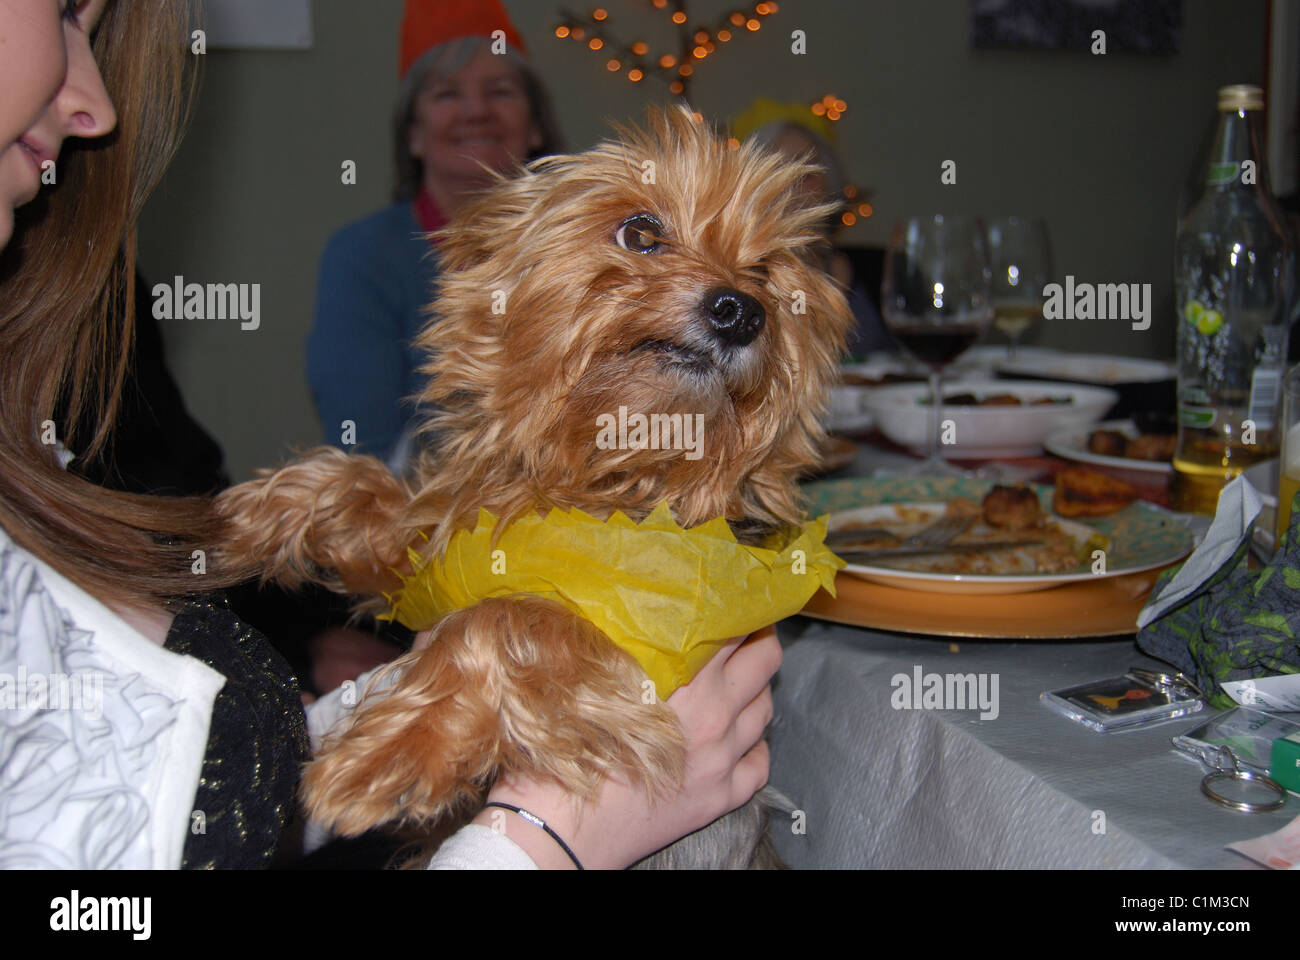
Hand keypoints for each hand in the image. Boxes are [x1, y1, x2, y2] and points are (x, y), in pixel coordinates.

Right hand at [468, 624, 780, 868]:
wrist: (562, 830)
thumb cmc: (569, 749)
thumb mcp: (594, 681)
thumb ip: (626, 647)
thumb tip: (637, 614)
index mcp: (687, 682)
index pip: (733, 628)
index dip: (735, 610)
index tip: (729, 602)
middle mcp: (715, 718)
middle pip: (765, 663)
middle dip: (758, 642)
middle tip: (742, 635)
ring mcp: (722, 761)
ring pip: (765, 712)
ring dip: (755, 691)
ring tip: (736, 683)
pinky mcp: (720, 798)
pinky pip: (760, 764)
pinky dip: (754, 747)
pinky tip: (736, 740)